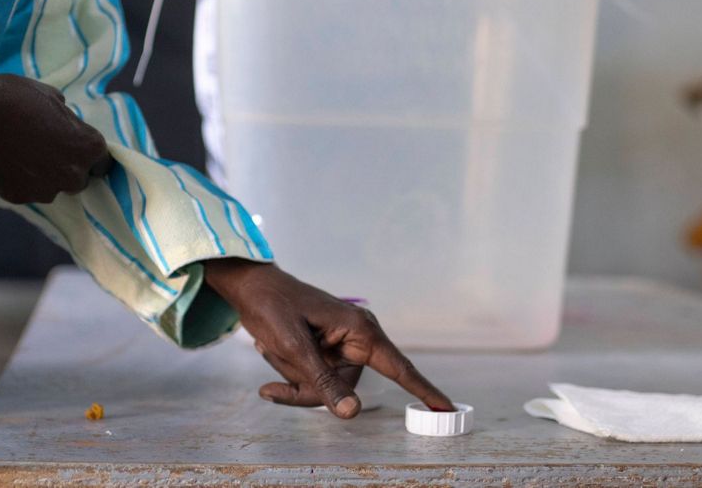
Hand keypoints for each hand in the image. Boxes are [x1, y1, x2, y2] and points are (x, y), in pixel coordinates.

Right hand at [0, 72, 111, 203]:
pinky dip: (18, 180)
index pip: (102, 161)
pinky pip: (24, 190)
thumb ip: (67, 118)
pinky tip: (4, 161)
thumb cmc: (17, 98)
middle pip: (78, 179)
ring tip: (20, 154)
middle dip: (66, 167)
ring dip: (42, 176)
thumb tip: (65, 125)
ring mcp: (45, 190)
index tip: (77, 149)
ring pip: (50, 188)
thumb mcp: (52, 96)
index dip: (89, 154)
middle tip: (46, 149)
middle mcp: (72, 174)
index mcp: (88, 147)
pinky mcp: (19, 197)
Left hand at [203, 259, 454, 417]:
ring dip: (294, 377)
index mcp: (360, 330)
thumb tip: (352, 413)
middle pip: (344, 387)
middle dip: (307, 387)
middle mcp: (357, 338)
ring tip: (273, 347)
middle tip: (275, 372)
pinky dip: (291, 374)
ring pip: (326, 387)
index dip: (424, 391)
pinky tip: (271, 351)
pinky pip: (315, 380)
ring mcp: (341, 346)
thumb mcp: (295, 348)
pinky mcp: (327, 351)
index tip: (448, 409)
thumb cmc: (274, 307)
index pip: (399, 368)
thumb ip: (324, 382)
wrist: (252, 288)